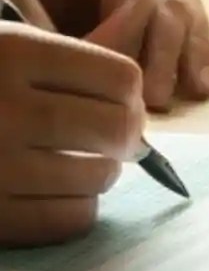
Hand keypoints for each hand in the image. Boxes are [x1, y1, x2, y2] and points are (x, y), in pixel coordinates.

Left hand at [0, 0, 208, 108]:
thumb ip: (34, 16)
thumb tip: (63, 63)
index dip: (124, 37)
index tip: (99, 71)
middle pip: (171, 6)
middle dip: (167, 54)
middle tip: (154, 98)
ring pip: (190, 14)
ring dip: (196, 54)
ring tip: (200, 90)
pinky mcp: (160, 0)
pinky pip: (194, 23)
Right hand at [0, 6, 145, 246]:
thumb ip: (57, 62)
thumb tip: (134, 103)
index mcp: (9, 51)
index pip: (119, 76)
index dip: (128, 92)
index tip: (118, 101)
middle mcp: (3, 108)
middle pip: (118, 127)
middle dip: (126, 135)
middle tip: (111, 137)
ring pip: (100, 175)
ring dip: (101, 171)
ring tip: (77, 161)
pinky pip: (69, 218)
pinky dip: (78, 208)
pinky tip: (56, 191)